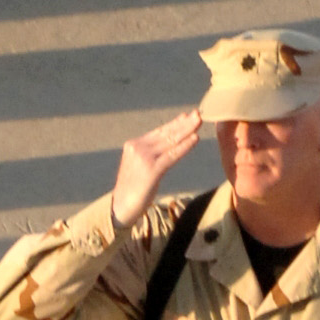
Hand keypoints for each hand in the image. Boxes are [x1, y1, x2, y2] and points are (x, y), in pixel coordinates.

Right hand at [112, 106, 202, 228]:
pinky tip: (195, 138)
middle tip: (197, 113)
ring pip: (170, 141)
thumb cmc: (132, 189)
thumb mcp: (138, 166)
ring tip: (198, 120)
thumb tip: (165, 145)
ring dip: (187, 130)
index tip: (186, 116)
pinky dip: (185, 146)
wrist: (120, 206)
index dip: (174, 124)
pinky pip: (172, 155)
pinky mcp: (151, 170)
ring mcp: (144, 158)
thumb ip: (149, 154)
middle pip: (165, 133)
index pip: (158, 132)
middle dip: (183, 123)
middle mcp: (137, 147)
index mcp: (133, 145)